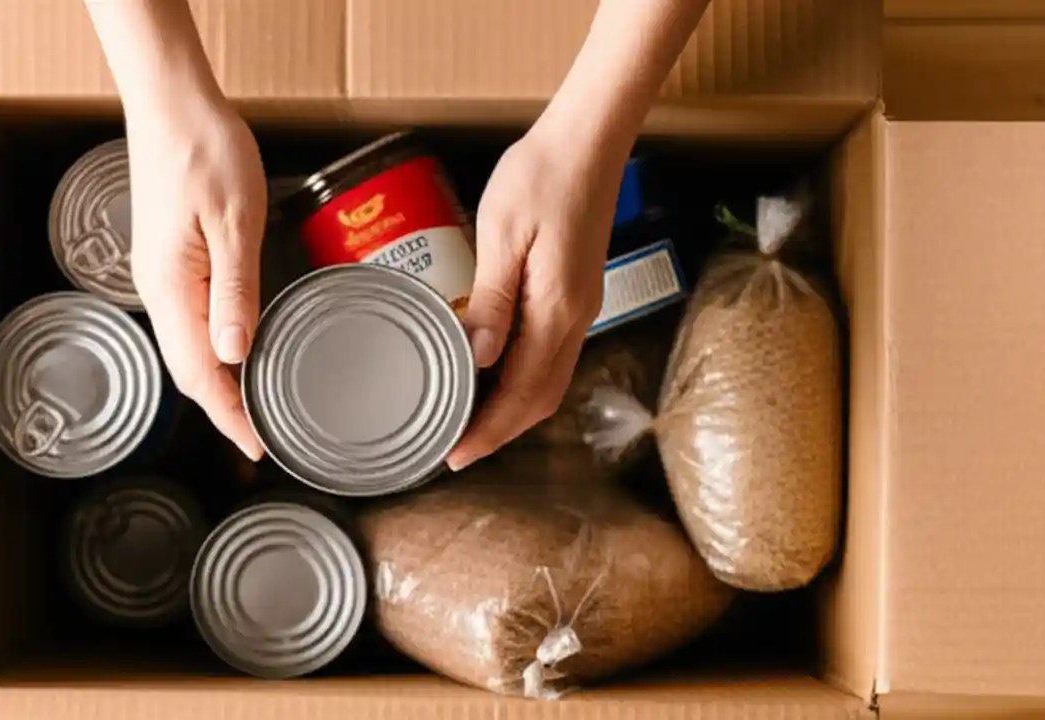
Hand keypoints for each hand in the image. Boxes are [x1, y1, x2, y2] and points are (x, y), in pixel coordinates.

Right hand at [126, 86, 266, 459]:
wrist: (171, 101)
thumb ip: (235, 292)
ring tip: (253, 403)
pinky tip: (237, 348)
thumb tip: (236, 354)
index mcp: (170, 286)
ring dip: (219, 380)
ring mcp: (160, 272)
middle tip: (261, 436)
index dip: (228, 414)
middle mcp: (158, 287)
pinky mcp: (170, 256)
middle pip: (189, 367)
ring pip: (188, 344)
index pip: (199, 372)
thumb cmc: (204, 150)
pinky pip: (189, 317)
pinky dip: (214, 346)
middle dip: (223, 407)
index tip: (255, 447)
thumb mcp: (234, 222)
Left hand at [447, 123, 627, 469]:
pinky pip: (551, 354)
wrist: (588, 140)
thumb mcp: (504, 233)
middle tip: (456, 449)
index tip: (456, 455)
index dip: (489, 431)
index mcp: (557, 309)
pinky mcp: (575, 294)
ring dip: (512, 408)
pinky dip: (522, 379)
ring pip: (548, 379)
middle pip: (540, 398)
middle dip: (500, 431)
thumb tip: (479, 358)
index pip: (523, 392)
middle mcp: (575, 318)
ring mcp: (580, 308)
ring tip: (468, 420)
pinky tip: (493, 374)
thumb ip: (493, 299)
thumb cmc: (542, 175)